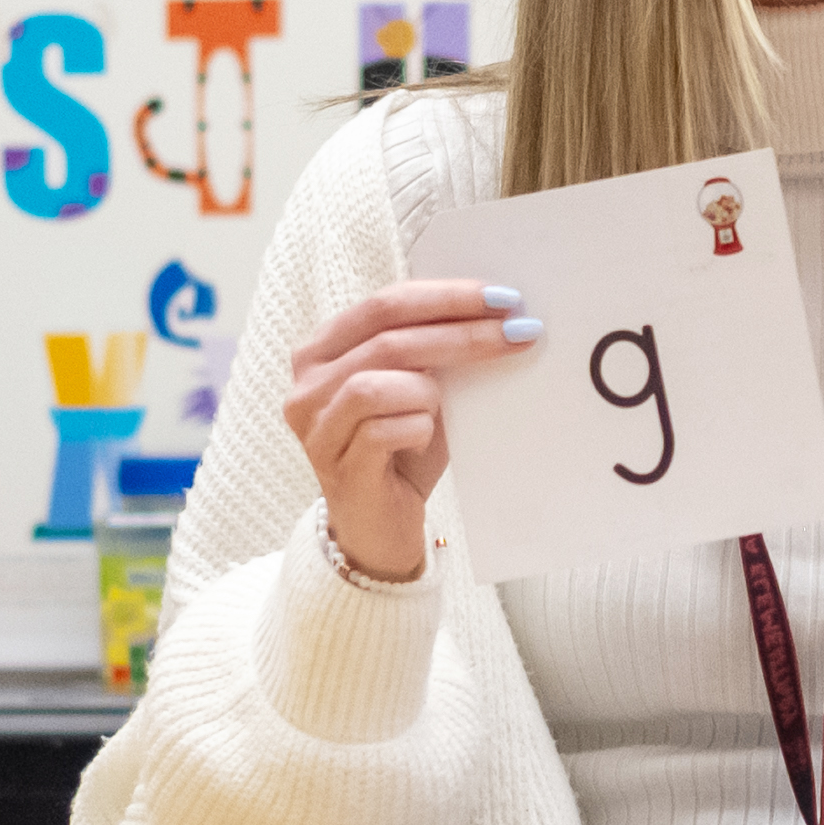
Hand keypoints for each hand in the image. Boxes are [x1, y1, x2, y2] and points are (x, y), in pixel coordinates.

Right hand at [284, 276, 537, 583]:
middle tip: (517, 329)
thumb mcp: (416, 389)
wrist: (379, 528)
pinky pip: (384, 431)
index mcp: (322, 350)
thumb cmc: (400, 451)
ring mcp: (315, 426)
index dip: (445, 296)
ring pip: (378, 382)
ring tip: (445, 408)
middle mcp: (306, 383)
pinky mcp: (335, 466)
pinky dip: (418, 430)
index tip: (502, 296)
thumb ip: (431, 351)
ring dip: (431, 390)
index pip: (384, 304)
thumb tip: (495, 312)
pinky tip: (423, 440)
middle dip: (459, 330)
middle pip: (386, 337)